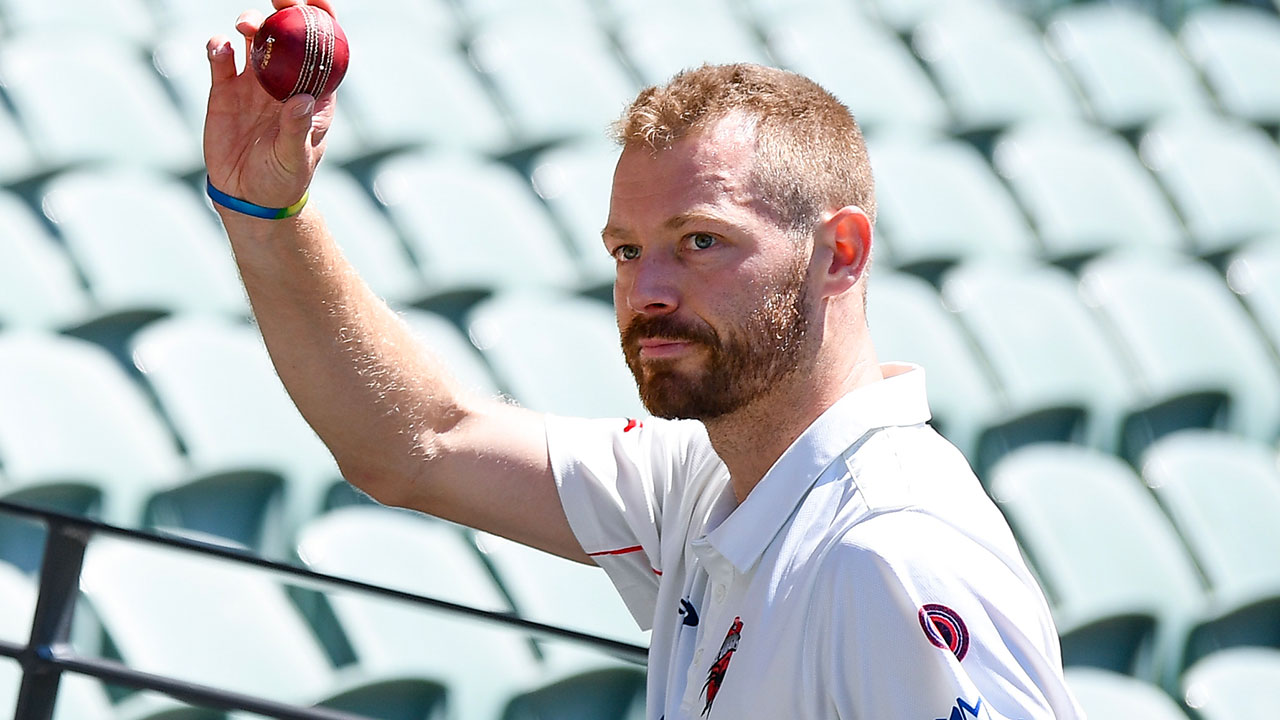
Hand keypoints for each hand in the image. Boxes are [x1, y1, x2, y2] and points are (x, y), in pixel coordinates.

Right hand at [203, 0, 338, 210]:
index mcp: (313, 94)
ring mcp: (254, 83)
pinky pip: (221, 58)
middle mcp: (284, 82)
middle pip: (286, 36)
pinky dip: (219, 47)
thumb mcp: (294, 158)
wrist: (248, 197)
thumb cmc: (283, 180)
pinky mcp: (224, 91)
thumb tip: (301, 100)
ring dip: (251, 23)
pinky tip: (220, 48)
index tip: (317, 2)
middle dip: (283, 11)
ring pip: (253, 39)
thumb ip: (296, 130)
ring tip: (246, 27)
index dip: (323, 23)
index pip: (324, 51)